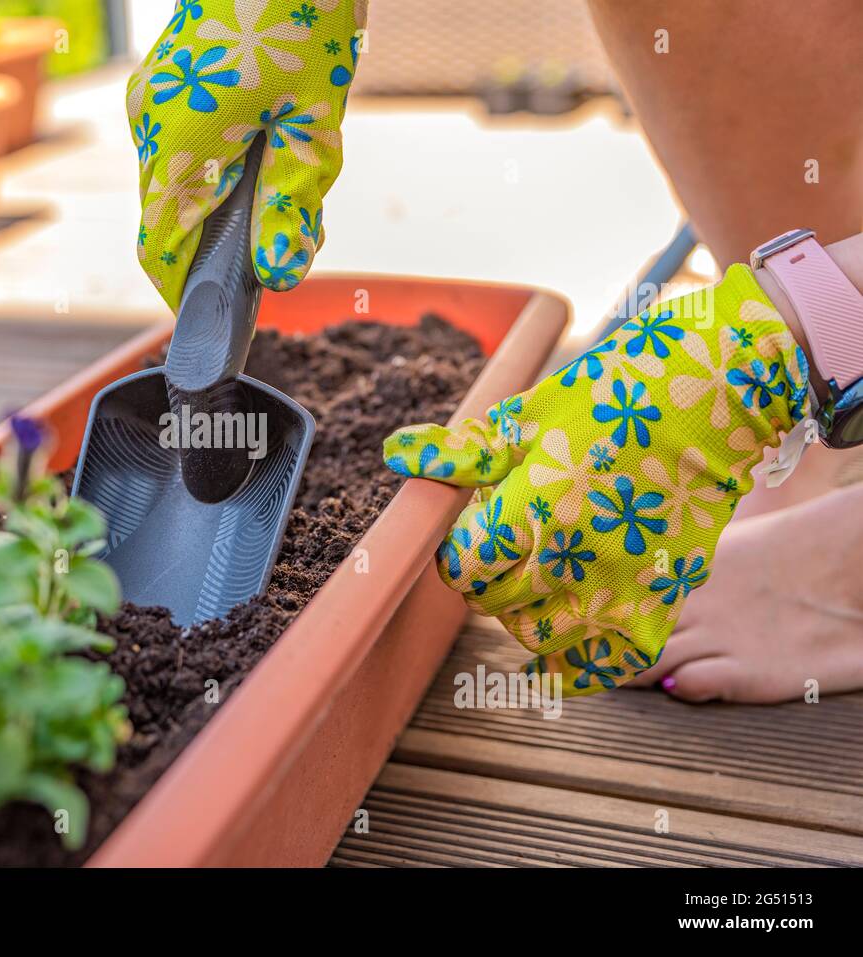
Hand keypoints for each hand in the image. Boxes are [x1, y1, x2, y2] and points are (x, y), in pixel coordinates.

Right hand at [127, 0, 365, 311]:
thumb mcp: (313, 124)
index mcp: (180, 146)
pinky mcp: (163, 82)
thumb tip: (279, 275)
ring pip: (174, 182)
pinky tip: (267, 141)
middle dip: (217, 247)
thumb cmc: (300, 19)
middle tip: (283, 242)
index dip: (181, 293)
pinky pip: (178, 146)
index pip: (158, 251)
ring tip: (290, 177)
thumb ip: (292, 204)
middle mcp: (151, 127)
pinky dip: (215, 165)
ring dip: (220, 202)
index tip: (213, 316)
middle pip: (168, 219)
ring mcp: (151, 101)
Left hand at [383, 265, 811, 694]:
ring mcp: (616, 586)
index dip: (461, 553)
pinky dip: (579, 665)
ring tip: (540, 578)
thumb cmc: (609, 397)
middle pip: (496, 603)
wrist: (709, 399)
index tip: (475, 534)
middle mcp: (568, 559)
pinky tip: (565, 649)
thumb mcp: (525, 417)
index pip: (464, 568)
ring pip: (540, 636)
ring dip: (528, 615)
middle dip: (491, 579)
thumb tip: (397, 455)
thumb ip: (460, 453)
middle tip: (510, 550)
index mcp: (528, 510)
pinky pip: (606, 664)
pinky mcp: (658, 600)